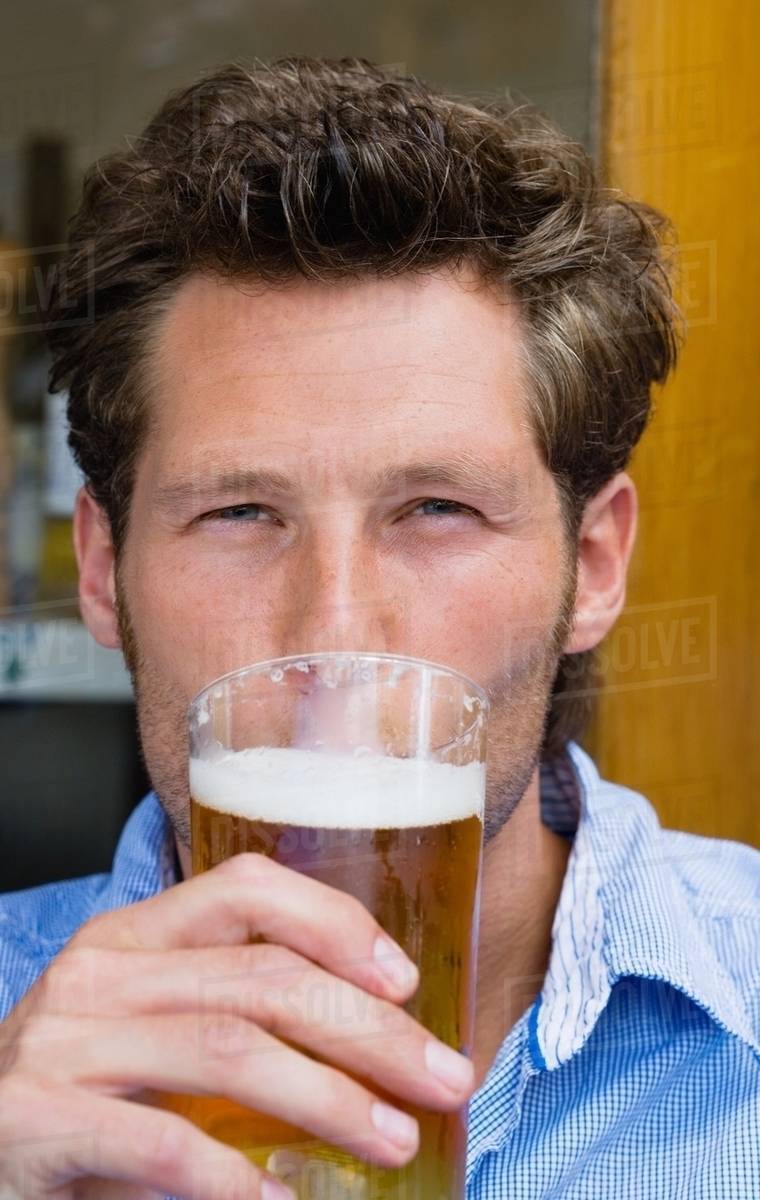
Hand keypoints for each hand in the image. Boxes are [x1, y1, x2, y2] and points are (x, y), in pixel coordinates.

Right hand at [0, 852, 474, 1198]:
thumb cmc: (84, 1095)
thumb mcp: (154, 1030)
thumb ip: (235, 1015)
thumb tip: (377, 1041)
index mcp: (135, 935)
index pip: (248, 888)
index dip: (336, 924)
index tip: (406, 981)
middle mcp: (99, 970)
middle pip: (262, 978)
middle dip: (370, 1029)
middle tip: (444, 1077)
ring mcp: (63, 1042)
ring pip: (228, 1048)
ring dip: (328, 1098)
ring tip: (394, 1137)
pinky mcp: (37, 1120)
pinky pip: (159, 1143)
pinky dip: (233, 1177)